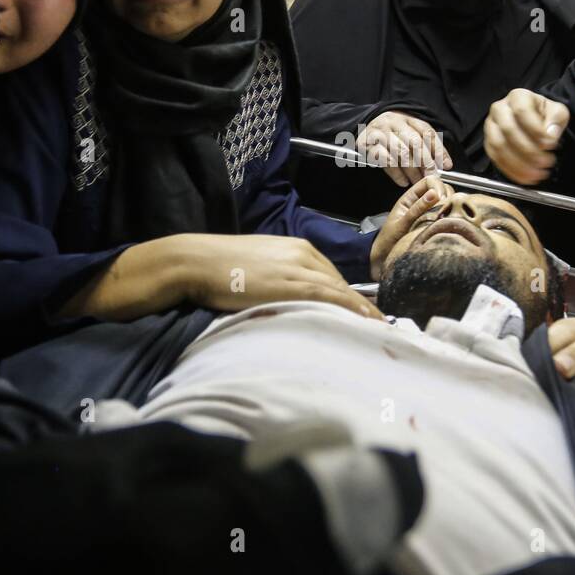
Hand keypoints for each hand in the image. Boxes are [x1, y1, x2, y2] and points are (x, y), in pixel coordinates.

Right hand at [176, 234, 382, 319]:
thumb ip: (276, 276)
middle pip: (339, 281)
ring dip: (362, 309)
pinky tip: (367, 320)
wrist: (195, 261)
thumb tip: (283, 296)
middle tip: (376, 323)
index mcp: (295, 247)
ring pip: (340, 289)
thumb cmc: (218, 266)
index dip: (347, 294)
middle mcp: (302, 253)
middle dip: (359, 303)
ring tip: (379, 327)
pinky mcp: (292, 283)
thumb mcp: (256, 266)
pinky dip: (352, 308)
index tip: (360, 311)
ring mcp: (298, 267)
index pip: (329, 274)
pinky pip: (330, 296)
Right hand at [358, 111, 452, 186]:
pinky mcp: (367, 144)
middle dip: (426, 163)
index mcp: (407, 118)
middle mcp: (394, 122)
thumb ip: (428, 145)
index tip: (446, 166)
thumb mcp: (410, 132)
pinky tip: (403, 181)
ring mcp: (380, 132)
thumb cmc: (393, 133)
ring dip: (412, 171)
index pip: (427, 132)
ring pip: (401, 153)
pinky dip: (396, 173)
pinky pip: (384, 160)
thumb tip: (446, 165)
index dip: (439, 150)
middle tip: (433, 177)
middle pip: (415, 142)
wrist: (366, 125)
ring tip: (418, 182)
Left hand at [369, 175, 453, 279]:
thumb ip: (417, 209)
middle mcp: (422, 204)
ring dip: (450, 206)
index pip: (430, 181)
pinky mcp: (436, 224)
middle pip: (442, 189)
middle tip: (445, 209)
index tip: (440, 198)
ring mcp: (430, 214)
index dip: (437, 186)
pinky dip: (451, 217)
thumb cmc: (388, 241)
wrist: (385, 259)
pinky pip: (448, 216)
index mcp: (410, 198)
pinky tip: (447, 224)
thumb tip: (434, 194)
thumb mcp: (401, 224)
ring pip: (447, 202)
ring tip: (445, 218)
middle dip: (446, 196)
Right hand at [483, 88, 568, 185]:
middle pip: (508, 130)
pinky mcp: (488, 143)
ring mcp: (491, 126)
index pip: (522, 112)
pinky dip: (511, 171)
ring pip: (499, 146)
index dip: (536, 130)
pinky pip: (495, 158)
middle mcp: (499, 109)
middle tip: (546, 162)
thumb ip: (556, 121)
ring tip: (538, 174)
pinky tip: (526, 178)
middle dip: (529, 150)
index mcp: (518, 97)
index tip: (551, 144)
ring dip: (519, 164)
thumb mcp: (557, 113)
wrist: (534, 121)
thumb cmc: (545, 115)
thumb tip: (550, 135)